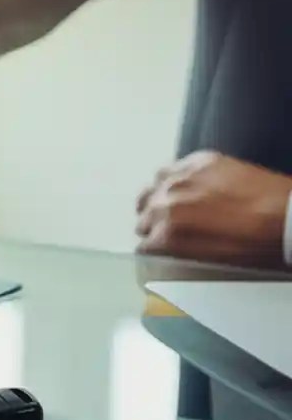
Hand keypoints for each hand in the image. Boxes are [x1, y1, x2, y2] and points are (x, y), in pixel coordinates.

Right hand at [135, 150, 291, 267]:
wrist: (288, 215)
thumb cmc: (257, 244)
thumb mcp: (210, 259)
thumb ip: (178, 249)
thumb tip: (164, 247)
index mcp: (168, 232)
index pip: (144, 244)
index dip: (154, 249)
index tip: (161, 250)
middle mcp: (166, 201)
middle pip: (143, 216)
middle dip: (153, 225)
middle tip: (170, 231)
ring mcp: (181, 177)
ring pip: (151, 188)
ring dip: (158, 199)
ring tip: (173, 206)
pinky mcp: (199, 160)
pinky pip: (172, 168)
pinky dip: (174, 179)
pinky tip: (188, 187)